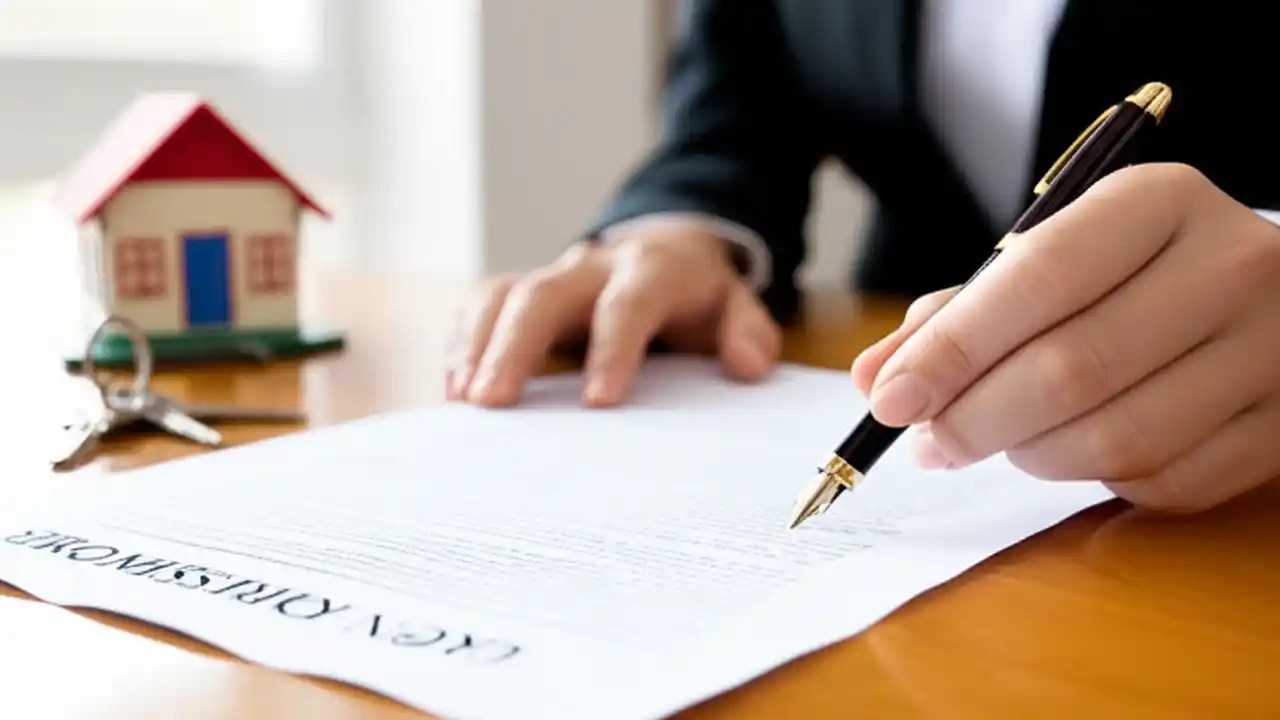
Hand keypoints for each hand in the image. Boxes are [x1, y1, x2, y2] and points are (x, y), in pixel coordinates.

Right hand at [445, 226, 780, 407]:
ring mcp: (549, 277)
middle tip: (492, 402)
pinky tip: (454, 386)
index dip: (613, 348)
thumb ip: (748, 332)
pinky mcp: (519, 291)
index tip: (598, 402)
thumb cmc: (694, 299)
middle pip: (542, 295)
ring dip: (475, 345)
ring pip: (500, 296)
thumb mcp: (735, 307)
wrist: (661, 256)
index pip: (628, 304)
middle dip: (514, 347)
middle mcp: (590, 268)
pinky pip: (480, 306)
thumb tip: (749, 364)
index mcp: (650, 271)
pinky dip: (461, 342)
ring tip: (462, 399)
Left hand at [851, 163, 1279, 511]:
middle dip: (974, 419)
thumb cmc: (1132, 272)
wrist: (1276, 290)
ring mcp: (1272, 351)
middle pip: (1073, 369)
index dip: (953, 349)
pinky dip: (1097, 480)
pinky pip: (1164, 482)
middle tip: (927, 442)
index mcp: (1160, 201)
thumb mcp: (1056, 256)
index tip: (889, 400)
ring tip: (998, 441)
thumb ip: (961, 312)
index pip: (1038, 278)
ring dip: (1029, 455)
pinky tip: (1076, 450)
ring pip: (1116, 439)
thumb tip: (875, 378)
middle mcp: (1230, 266)